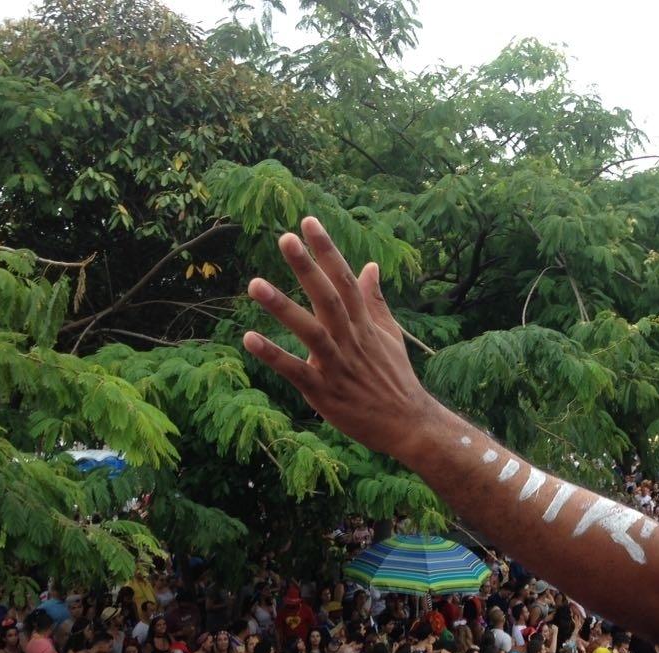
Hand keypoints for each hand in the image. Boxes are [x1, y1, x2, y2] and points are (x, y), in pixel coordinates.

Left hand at [244, 218, 438, 459]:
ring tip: (255, 284)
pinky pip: (296, 371)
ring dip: (283, 307)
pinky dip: (273, 355)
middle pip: (328, 298)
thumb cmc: (395, 379)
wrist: (409, 425)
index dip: (327, 250)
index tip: (308, 222)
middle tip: (284, 238)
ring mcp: (338, 366)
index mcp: (364, 325)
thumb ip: (375, 300)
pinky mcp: (325, 392)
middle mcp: (351, 340)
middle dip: (306, 267)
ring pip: (310, 331)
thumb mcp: (389, 335)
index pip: (345, 279)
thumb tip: (370, 266)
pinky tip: (249, 338)